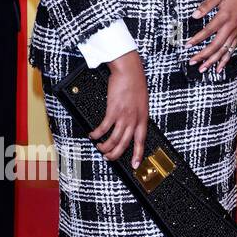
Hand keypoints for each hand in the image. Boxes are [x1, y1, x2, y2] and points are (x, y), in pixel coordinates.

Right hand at [87, 49, 148, 169]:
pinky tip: (93, 135)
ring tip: (99, 147)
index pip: (141, 141)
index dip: (138, 155)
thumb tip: (133, 124)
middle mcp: (134, 120)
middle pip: (124, 144)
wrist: (129, 71)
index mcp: (143, 118)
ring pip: (114, 139)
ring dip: (105, 146)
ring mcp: (124, 116)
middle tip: (108, 157)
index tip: (134, 165)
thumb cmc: (135, 82)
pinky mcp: (113, 111)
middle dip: (115, 154)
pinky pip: (104, 128)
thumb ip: (138, 114)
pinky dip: (97, 134)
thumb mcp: (142, 102)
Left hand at [186, 0, 236, 71]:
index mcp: (224, 16)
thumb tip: (194, 15)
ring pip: (224, 50)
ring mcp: (235, 32)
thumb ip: (206, 5)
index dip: (197, 39)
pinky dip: (225, 60)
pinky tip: (218, 68)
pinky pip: (231, 50)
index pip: (208, 31)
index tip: (187, 45)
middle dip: (203, 55)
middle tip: (192, 61)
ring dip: (213, 61)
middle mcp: (230, 27)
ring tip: (202, 68)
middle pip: (216, 45)